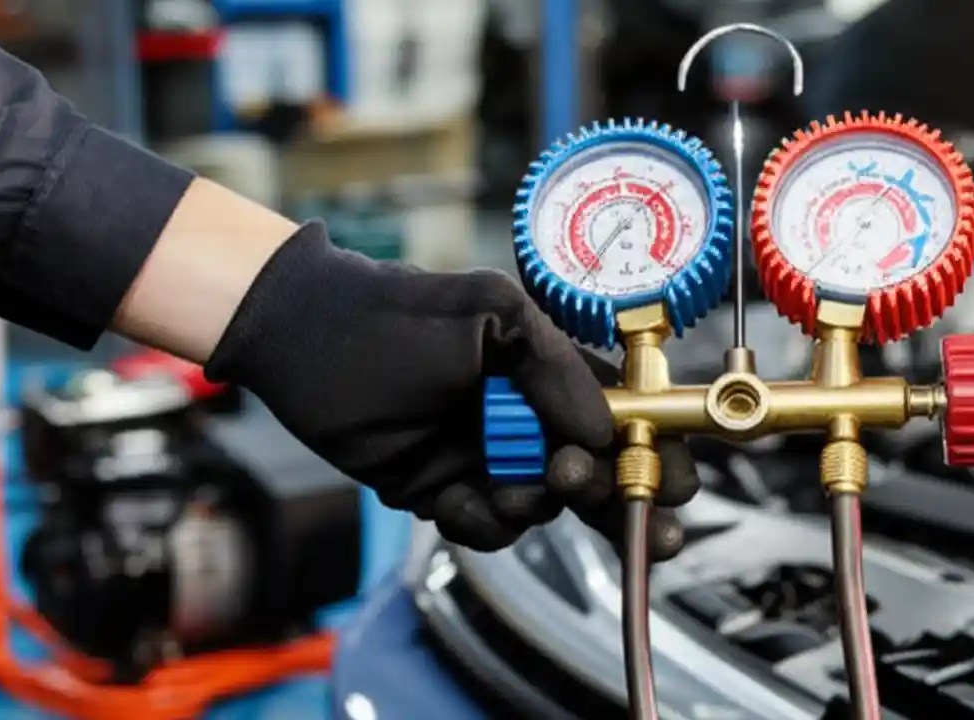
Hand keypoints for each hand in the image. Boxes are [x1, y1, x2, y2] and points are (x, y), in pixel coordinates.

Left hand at [205, 223, 698, 559]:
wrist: (303, 339)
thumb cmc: (395, 314)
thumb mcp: (488, 313)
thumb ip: (553, 366)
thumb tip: (601, 427)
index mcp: (547, 372)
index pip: (622, 416)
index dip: (654, 452)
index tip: (670, 483)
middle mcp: (525, 419)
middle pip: (596, 475)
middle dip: (607, 495)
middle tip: (579, 487)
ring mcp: (486, 457)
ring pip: (541, 509)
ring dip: (531, 506)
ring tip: (504, 486)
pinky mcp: (443, 490)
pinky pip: (486, 528)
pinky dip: (479, 523)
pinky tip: (456, 499)